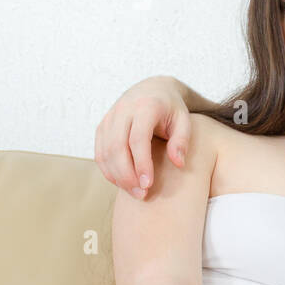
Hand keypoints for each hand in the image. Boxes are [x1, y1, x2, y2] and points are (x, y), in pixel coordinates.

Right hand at [94, 76, 191, 197]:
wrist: (153, 89)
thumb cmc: (172, 109)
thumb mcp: (184, 121)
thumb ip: (182, 141)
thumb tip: (178, 164)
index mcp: (145, 107)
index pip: (138, 139)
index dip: (142, 164)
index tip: (149, 184)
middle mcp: (123, 110)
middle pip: (117, 147)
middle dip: (127, 174)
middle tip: (141, 194)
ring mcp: (109, 118)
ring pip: (105, 151)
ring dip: (117, 175)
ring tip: (135, 192)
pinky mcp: (102, 127)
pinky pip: (99, 152)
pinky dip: (108, 170)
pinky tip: (123, 183)